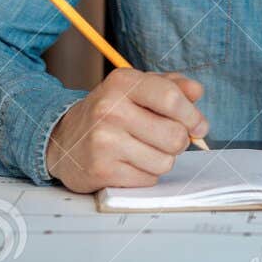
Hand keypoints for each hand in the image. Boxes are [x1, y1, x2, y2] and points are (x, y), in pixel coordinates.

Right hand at [45, 68, 207, 192]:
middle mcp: (110, 109)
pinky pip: (148, 179)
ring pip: (165, 161)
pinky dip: (146, 174)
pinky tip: (130, 163)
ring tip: (143, 149)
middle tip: (165, 138)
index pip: (171, 98)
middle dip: (179, 141)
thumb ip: (172, 85)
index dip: (193, 116)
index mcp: (123, 82)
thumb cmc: (110, 112)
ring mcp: (104, 141)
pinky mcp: (101, 170)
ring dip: (162, 159)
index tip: (199, 126)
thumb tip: (197, 92)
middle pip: (174, 135)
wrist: (63, 139)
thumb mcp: (137, 89)